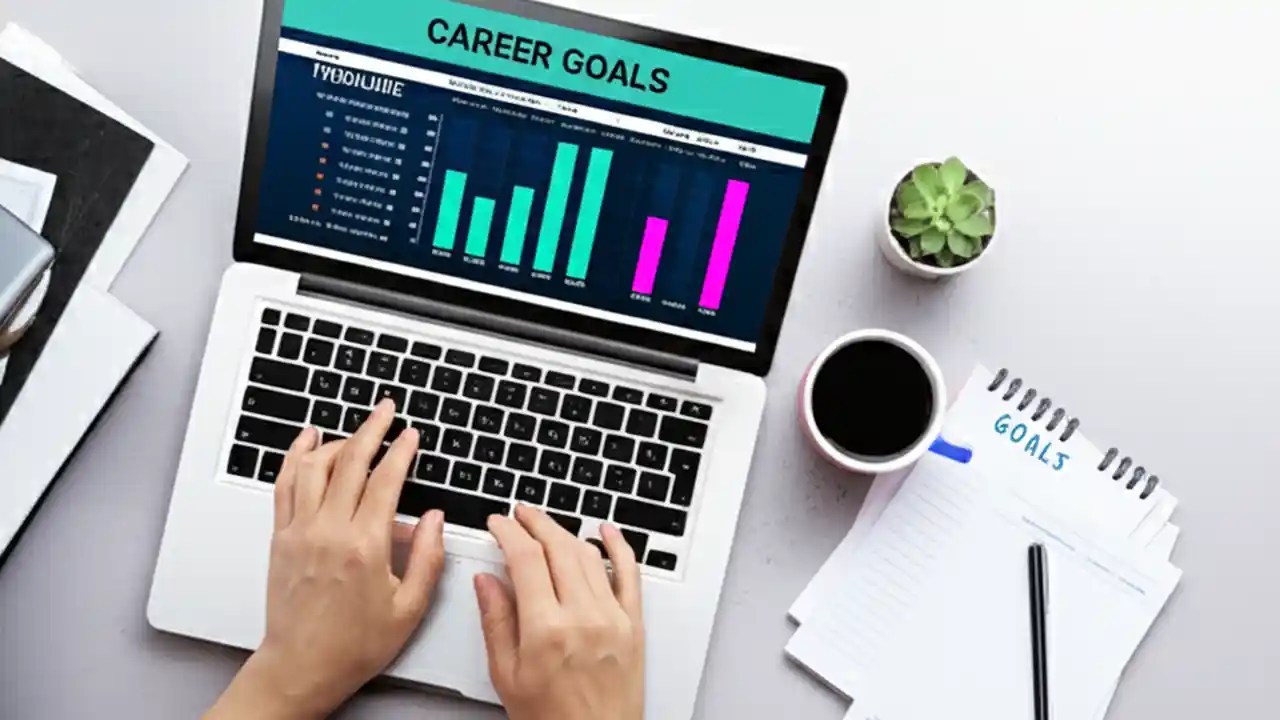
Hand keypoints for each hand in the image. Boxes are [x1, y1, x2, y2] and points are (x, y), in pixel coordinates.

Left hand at [207, 399, 445, 719]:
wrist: (302, 666)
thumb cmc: (354, 645)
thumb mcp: (409, 608)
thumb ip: (427, 558)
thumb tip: (434, 520)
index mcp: (365, 547)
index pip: (385, 481)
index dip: (401, 451)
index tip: (411, 436)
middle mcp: (329, 532)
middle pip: (350, 462)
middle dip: (372, 429)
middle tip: (386, 410)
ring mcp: (300, 532)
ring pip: (315, 467)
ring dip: (337, 440)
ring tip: (356, 430)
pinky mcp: (281, 538)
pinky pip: (285, 485)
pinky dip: (295, 457)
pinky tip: (306, 442)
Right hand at [476, 506, 645, 719]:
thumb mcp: (506, 677)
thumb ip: (496, 623)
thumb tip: (486, 582)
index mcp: (546, 630)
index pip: (525, 559)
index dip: (509, 532)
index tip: (498, 523)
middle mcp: (583, 617)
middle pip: (558, 548)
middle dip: (536, 522)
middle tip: (520, 514)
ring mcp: (612, 618)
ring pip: (589, 555)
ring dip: (565, 532)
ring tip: (547, 524)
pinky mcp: (633, 624)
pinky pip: (629, 574)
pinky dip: (619, 546)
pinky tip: (607, 531)